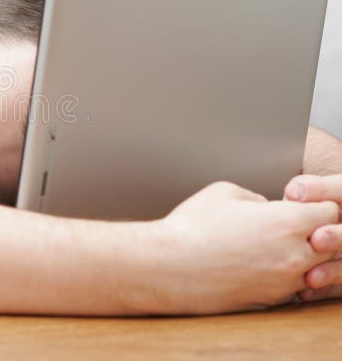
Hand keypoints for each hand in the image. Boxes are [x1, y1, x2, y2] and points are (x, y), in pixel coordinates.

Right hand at [156, 181, 337, 313]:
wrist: (168, 267)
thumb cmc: (191, 227)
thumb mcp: (224, 192)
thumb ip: (256, 197)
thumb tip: (265, 207)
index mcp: (288, 222)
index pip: (330, 213)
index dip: (316, 205)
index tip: (301, 205)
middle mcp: (294, 255)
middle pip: (332, 244)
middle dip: (315, 232)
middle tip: (291, 226)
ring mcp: (284, 282)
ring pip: (316, 270)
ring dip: (303, 258)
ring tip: (273, 248)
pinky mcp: (269, 301)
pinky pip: (293, 288)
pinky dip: (284, 276)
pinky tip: (259, 266)